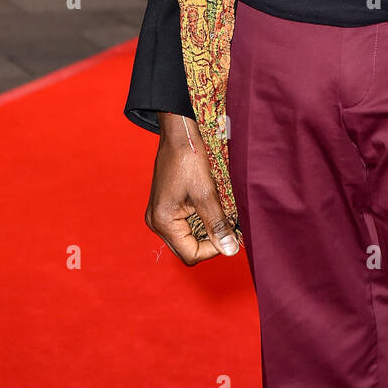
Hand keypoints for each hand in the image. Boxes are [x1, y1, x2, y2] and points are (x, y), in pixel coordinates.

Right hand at [145, 112, 240, 264]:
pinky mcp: (165, 207)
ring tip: (220, 213)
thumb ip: (217, 223)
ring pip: (187, 237)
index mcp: (163, 222)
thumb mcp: (206, 193)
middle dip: (209, 240)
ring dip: (205, 229)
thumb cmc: (188, 158)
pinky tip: (210, 207)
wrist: (178, 134)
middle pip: (187, 248)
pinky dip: (199, 221)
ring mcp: (159, 215)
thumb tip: (230, 249)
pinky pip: (183, 225)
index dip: (213, 248)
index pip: (191, 254)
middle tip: (228, 223)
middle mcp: (156, 222)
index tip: (230, 234)